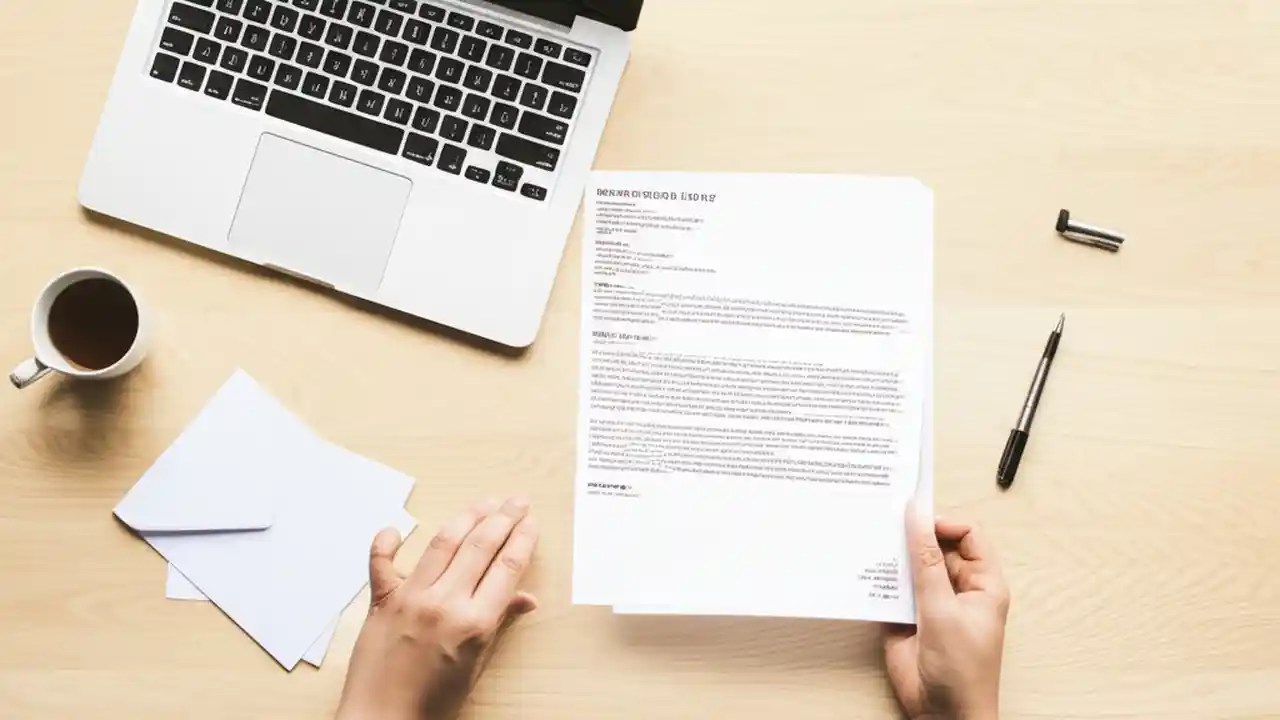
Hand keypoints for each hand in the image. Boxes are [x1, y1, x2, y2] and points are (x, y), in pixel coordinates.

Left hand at [336, 497, 539, 719]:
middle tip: (516, 500)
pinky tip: (394, 527)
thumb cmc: (433, 703)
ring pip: (443, 542)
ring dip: (467, 516)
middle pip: (480, 545)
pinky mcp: (381, 601)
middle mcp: (445, 602)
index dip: (522, 538)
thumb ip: (498, 623)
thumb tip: (525, 598)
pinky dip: (385, 543)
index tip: (531, 521)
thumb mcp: (476, 665)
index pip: (507, 566)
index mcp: (475, 622)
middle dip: (503, 517)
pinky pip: (382, 563)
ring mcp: (411, 598)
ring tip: (484, 502)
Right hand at [883, 505, 1009, 719]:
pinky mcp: (906, 615)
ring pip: (910, 564)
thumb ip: (926, 563)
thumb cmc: (963, 671)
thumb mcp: (943, 610)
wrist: (942, 714)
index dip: (943, 522)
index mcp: (982, 582)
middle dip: (912, 535)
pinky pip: (892, 587)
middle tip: (886, 524)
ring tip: (872, 546)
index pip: (967, 533)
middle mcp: (957, 587)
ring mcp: (931, 600)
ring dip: (893, 557)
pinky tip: (865, 573)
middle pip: (935, 545)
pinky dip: (879, 579)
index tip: (915, 518)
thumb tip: (917, 518)